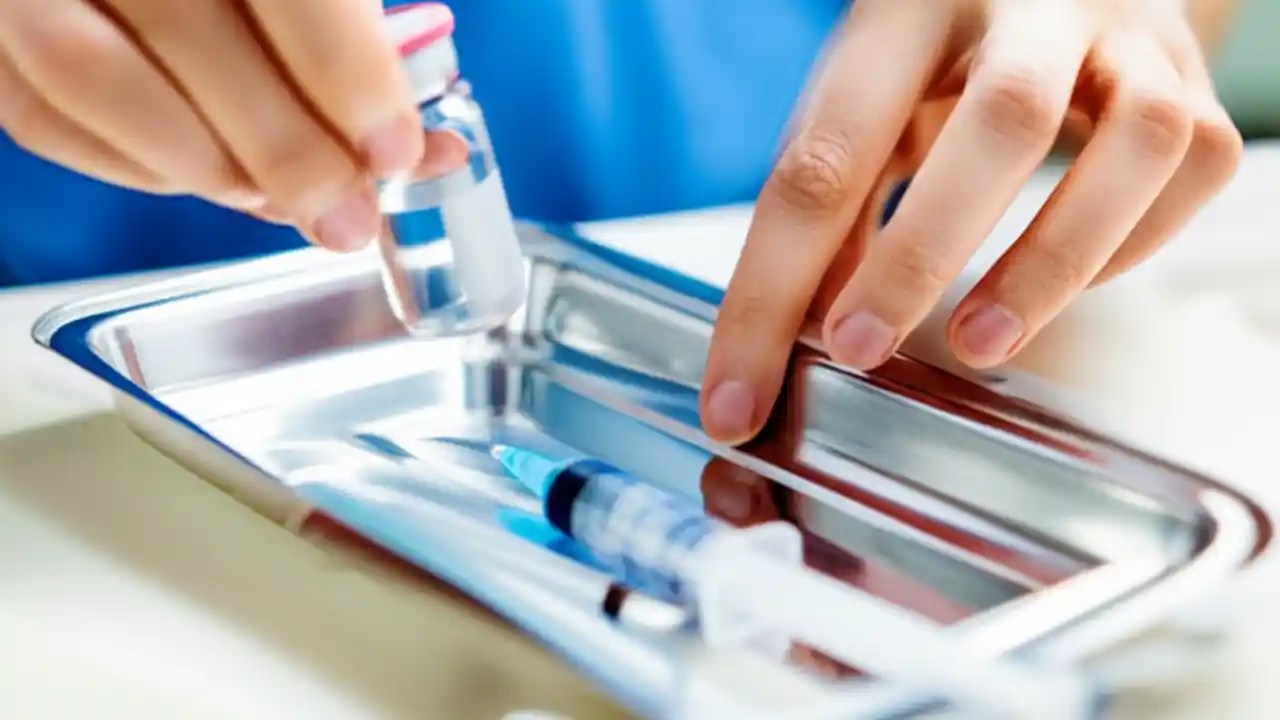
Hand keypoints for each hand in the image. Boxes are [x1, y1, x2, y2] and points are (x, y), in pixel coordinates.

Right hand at [0, 0, 449, 248]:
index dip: (345, 69)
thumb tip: (417, 153)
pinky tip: (212, 182)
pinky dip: (136, 166)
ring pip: (89, 73)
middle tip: (350, 217)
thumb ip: (357, 41)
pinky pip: (41, 113)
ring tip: (282, 208)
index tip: (394, 149)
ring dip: (204, 166)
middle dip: (285, 147)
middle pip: (186, 26)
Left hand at [701, 0, 1242, 443]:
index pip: (824, 157)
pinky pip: (1194, 163)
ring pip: (1134, 140)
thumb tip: (801, 330)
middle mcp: (1026, 6)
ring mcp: (1127, 36)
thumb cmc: (941, 44)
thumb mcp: (865, 98)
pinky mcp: (1193, 78)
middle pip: (997, 123)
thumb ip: (837, 204)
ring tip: (978, 344)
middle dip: (918, 255)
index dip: (770, 289)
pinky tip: (1070, 281)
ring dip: (1050, 264)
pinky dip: (1130, 243)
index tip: (738, 397)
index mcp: (905, 12)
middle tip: (858, 350)